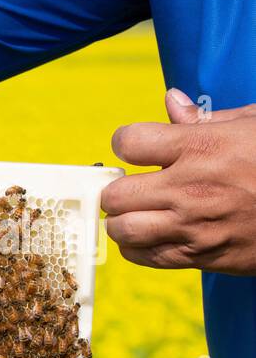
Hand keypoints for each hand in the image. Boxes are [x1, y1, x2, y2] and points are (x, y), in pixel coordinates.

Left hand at [102, 89, 255, 273]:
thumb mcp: (254, 124)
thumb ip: (205, 117)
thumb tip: (171, 101)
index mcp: (202, 147)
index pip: (129, 142)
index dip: (126, 143)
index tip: (136, 147)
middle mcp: (190, 188)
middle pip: (115, 194)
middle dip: (118, 189)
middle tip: (133, 187)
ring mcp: (193, 226)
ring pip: (122, 230)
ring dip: (123, 222)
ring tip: (138, 214)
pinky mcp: (199, 256)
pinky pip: (144, 257)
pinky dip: (137, 248)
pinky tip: (150, 235)